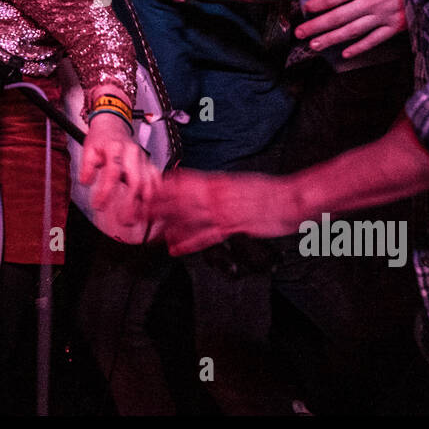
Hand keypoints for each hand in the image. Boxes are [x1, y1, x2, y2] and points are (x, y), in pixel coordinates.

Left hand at [80, 112, 160, 234]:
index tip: (98, 206)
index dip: (106, 191)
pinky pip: (157, 181)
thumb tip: (85, 182)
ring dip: (145, 203)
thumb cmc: (102, 138)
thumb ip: (86, 166)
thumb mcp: (88, 149)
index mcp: (116, 148)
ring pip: (150, 183)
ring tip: (137, 219)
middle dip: (131, 203)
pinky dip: (155, 196)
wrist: (113, 124)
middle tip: (125, 220)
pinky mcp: (150, 164)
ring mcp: (144, 159)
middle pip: (136, 180)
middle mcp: (132, 153)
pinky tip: (150, 209)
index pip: (113, 171)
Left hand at [149, 168, 297, 255]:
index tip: (145, 190)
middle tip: (136, 211)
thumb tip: (205, 189)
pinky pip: (206, 235)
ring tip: (148, 231)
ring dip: (166, 224)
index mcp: (218, 181)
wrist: (292, 198)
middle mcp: (216, 194)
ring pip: (187, 217)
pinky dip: (188, 242)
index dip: (162, 186)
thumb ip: (221, 187)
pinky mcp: (233, 226)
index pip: (183, 182)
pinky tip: (175, 248)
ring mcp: (223, 210)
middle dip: (156, 205)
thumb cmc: (269, 192)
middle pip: (178, 199)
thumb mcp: (241, 183)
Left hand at [297, 0, 406, 57]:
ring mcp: (382, 16)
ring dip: (330, 40)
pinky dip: (358, 48)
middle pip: (336, 17)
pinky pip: (373, 41)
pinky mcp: (395, 27)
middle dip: (315, 26)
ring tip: (314, 45)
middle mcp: (370, 2)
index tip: (305, 10)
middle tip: (299, 34)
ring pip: (351, 32)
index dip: (316, 5)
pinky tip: (344, 54)